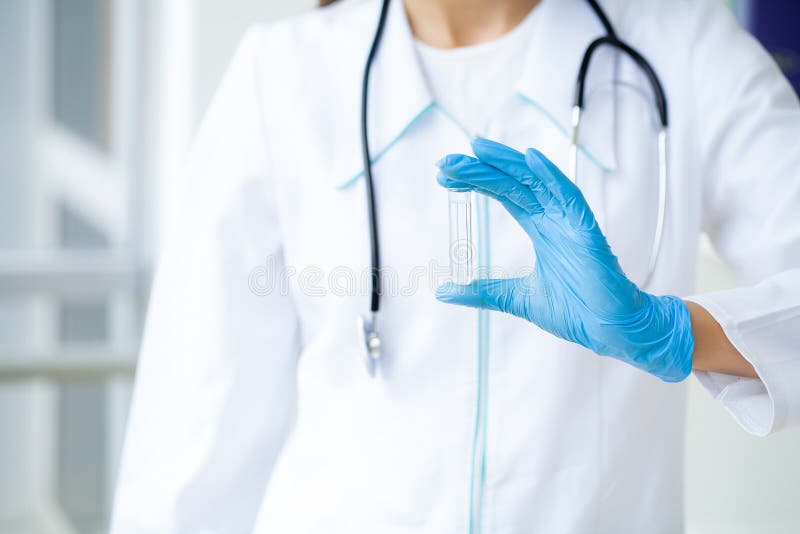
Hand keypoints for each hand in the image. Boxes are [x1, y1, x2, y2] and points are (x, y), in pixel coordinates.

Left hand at [435, 138, 693, 381]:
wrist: (610, 331)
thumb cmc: (575, 311)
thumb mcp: (515, 298)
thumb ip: (482, 291)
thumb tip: (442, 292)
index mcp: (540, 228)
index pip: (503, 193)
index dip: (476, 181)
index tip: (444, 175)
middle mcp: (553, 218)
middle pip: (513, 182)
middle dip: (481, 169)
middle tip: (447, 161)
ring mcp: (570, 222)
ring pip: (536, 182)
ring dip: (508, 163)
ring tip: (478, 148)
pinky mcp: (587, 232)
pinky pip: (569, 198)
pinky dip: (551, 177)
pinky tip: (531, 159)